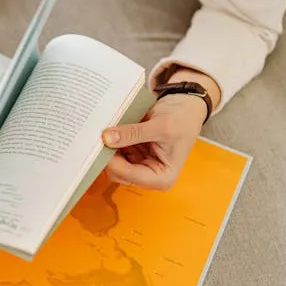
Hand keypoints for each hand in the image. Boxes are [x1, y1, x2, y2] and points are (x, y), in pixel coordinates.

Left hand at [101, 67, 220, 190]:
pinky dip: (111, 141)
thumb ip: (133, 133)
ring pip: (112, 162)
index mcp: (162, 178)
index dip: (112, 161)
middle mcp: (149, 175)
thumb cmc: (183, 120)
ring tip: (105, 129)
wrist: (186, 107)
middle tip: (99, 135)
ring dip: (107, 147)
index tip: (101, 143)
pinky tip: (110, 128)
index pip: (128, 175)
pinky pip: (114, 151)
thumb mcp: (160, 126)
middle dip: (108, 154)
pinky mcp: (132, 153)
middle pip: (117, 172)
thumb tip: (107, 138)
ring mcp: (139, 164)